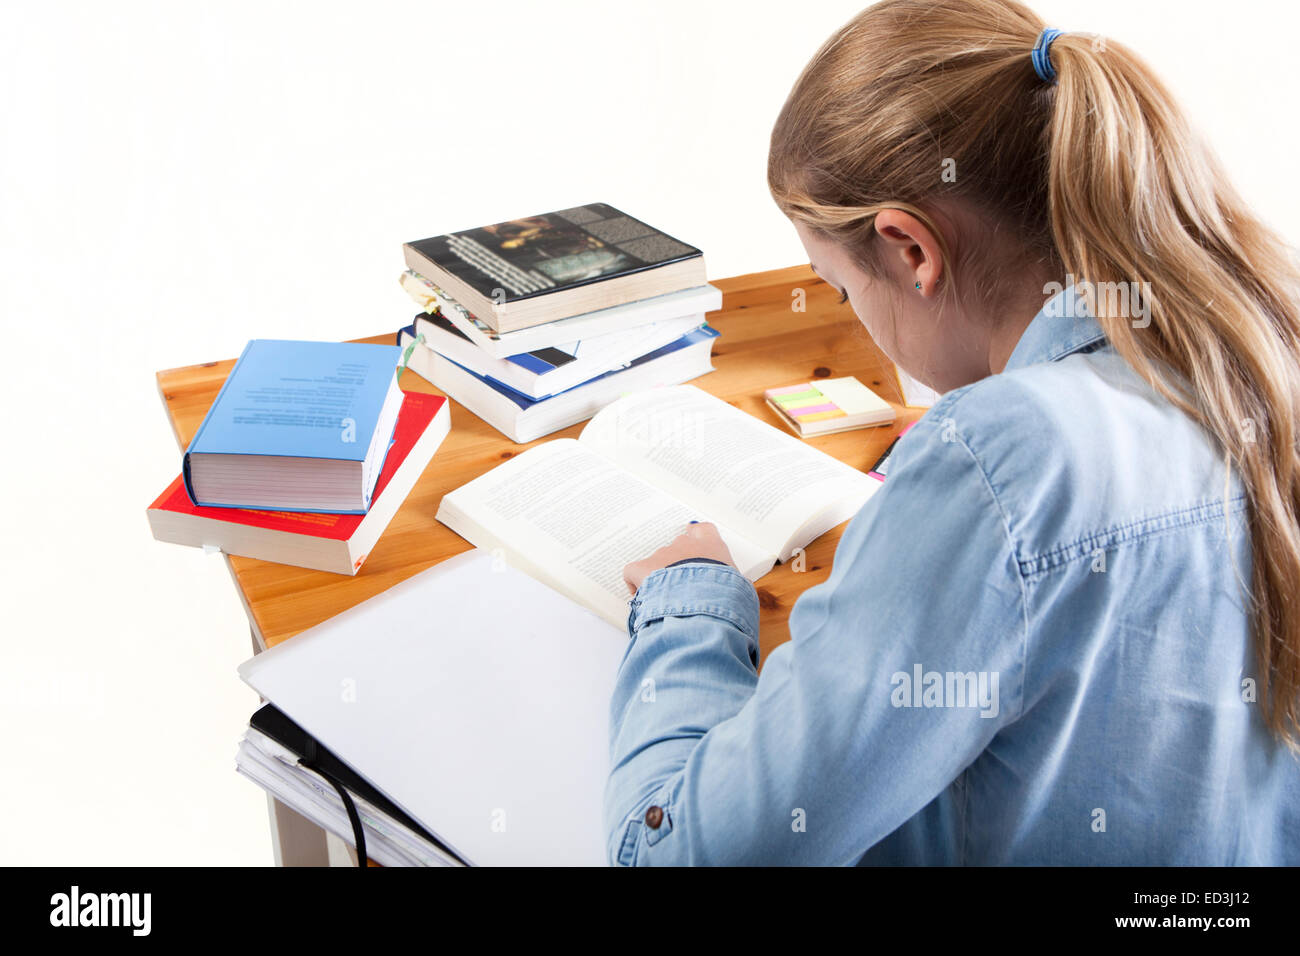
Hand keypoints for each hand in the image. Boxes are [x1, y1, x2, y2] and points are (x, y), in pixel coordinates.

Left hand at [623, 521, 737, 594]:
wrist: (703, 604)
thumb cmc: (725, 596)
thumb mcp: (739, 589)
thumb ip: (733, 583)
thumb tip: (735, 594)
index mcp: (711, 546)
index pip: (703, 531)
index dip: (698, 537)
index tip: (695, 543)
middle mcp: (685, 545)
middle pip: (678, 550)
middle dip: (678, 566)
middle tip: (683, 588)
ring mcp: (662, 554)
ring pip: (657, 564)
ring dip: (661, 579)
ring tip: (669, 601)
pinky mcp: (642, 567)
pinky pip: (634, 573)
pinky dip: (636, 584)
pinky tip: (644, 600)